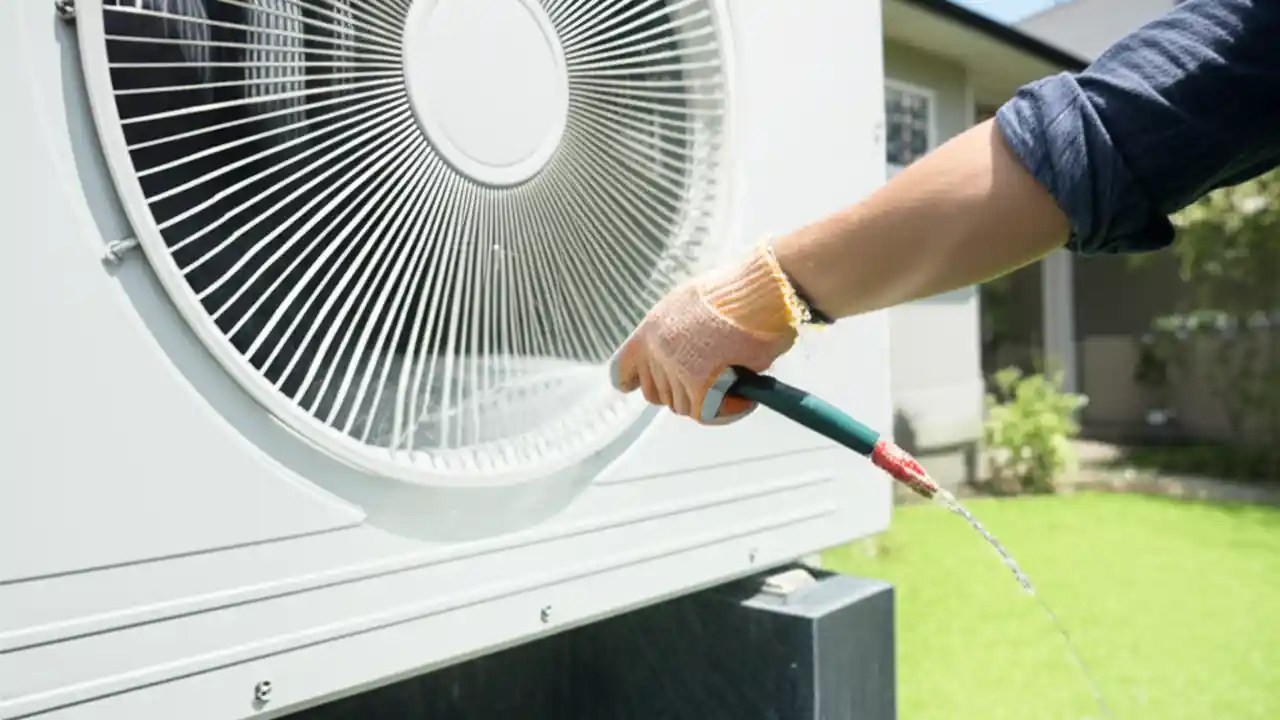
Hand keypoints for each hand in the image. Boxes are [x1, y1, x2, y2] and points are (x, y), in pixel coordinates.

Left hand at [610, 244, 799, 422]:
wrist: (763, 291)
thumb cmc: (737, 295)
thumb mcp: (690, 304)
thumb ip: (675, 332)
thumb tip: (678, 358)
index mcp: (650, 330)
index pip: (622, 369)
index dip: (632, 380)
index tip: (633, 386)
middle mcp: (656, 351)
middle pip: (656, 394)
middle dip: (681, 391)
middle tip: (712, 378)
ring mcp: (676, 369)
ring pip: (682, 406)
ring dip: (707, 398)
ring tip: (733, 377)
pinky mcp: (699, 386)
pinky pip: (706, 413)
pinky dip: (727, 409)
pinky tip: (743, 396)